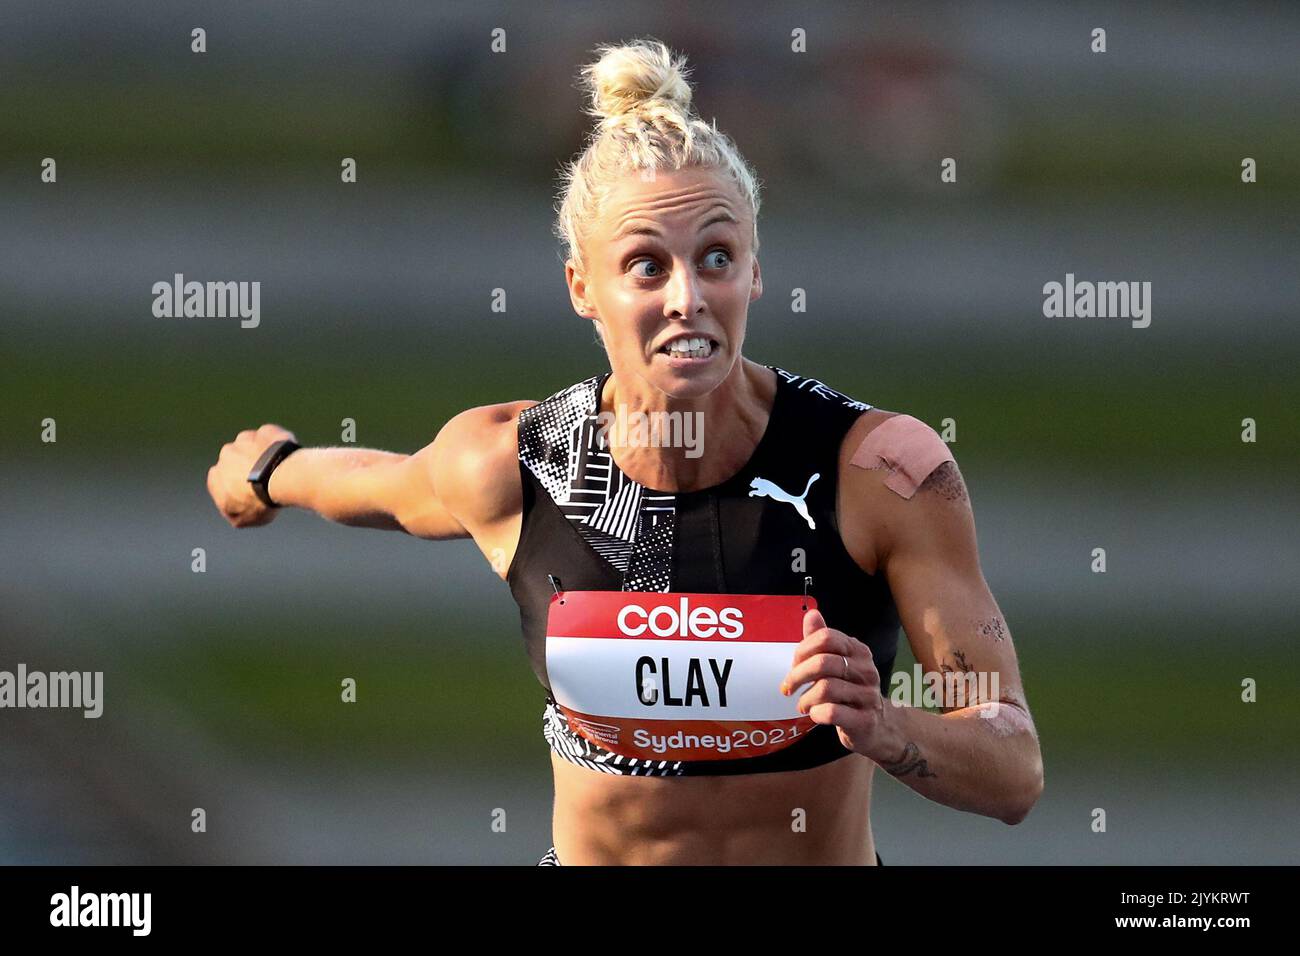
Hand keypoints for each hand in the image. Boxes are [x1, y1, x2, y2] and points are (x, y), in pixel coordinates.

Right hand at [207, 424, 295, 527]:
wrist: (282, 478)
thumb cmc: (260, 501)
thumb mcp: (241, 520)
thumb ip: (232, 513)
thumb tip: (232, 511)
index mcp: (216, 475)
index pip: (220, 480)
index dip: (236, 486)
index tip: (249, 492)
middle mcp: (226, 453)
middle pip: (237, 460)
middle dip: (249, 467)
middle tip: (267, 480)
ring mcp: (247, 439)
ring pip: (253, 445)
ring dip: (263, 454)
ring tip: (279, 468)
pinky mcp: (266, 431)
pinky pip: (271, 436)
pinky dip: (277, 443)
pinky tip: (287, 456)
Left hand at [780, 608, 893, 757]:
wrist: (876, 725)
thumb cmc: (849, 690)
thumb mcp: (837, 662)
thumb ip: (821, 640)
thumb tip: (811, 614)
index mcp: (858, 651)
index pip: (826, 638)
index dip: (803, 650)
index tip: (794, 664)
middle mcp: (866, 670)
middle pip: (823, 663)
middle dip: (798, 675)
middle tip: (789, 687)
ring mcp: (868, 695)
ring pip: (826, 688)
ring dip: (805, 698)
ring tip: (803, 704)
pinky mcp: (865, 720)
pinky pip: (832, 713)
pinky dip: (816, 713)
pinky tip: (815, 714)